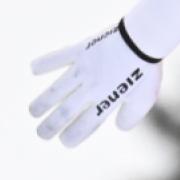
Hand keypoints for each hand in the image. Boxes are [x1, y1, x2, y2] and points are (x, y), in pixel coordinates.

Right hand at [29, 22, 162, 147]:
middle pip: (66, 110)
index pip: (86, 124)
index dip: (73, 135)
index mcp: (107, 99)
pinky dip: (45, 62)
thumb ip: (131, 116)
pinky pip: (58, 57)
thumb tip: (118, 128)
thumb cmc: (146, 69)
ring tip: (32, 112)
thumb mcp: (145, 98)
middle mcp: (92, 86)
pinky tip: (33, 69)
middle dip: (51, 125)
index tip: (64, 141)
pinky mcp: (81, 50)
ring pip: (57, 89)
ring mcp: (84, 68)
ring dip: (42, 102)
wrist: (143, 37)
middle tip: (40, 134)